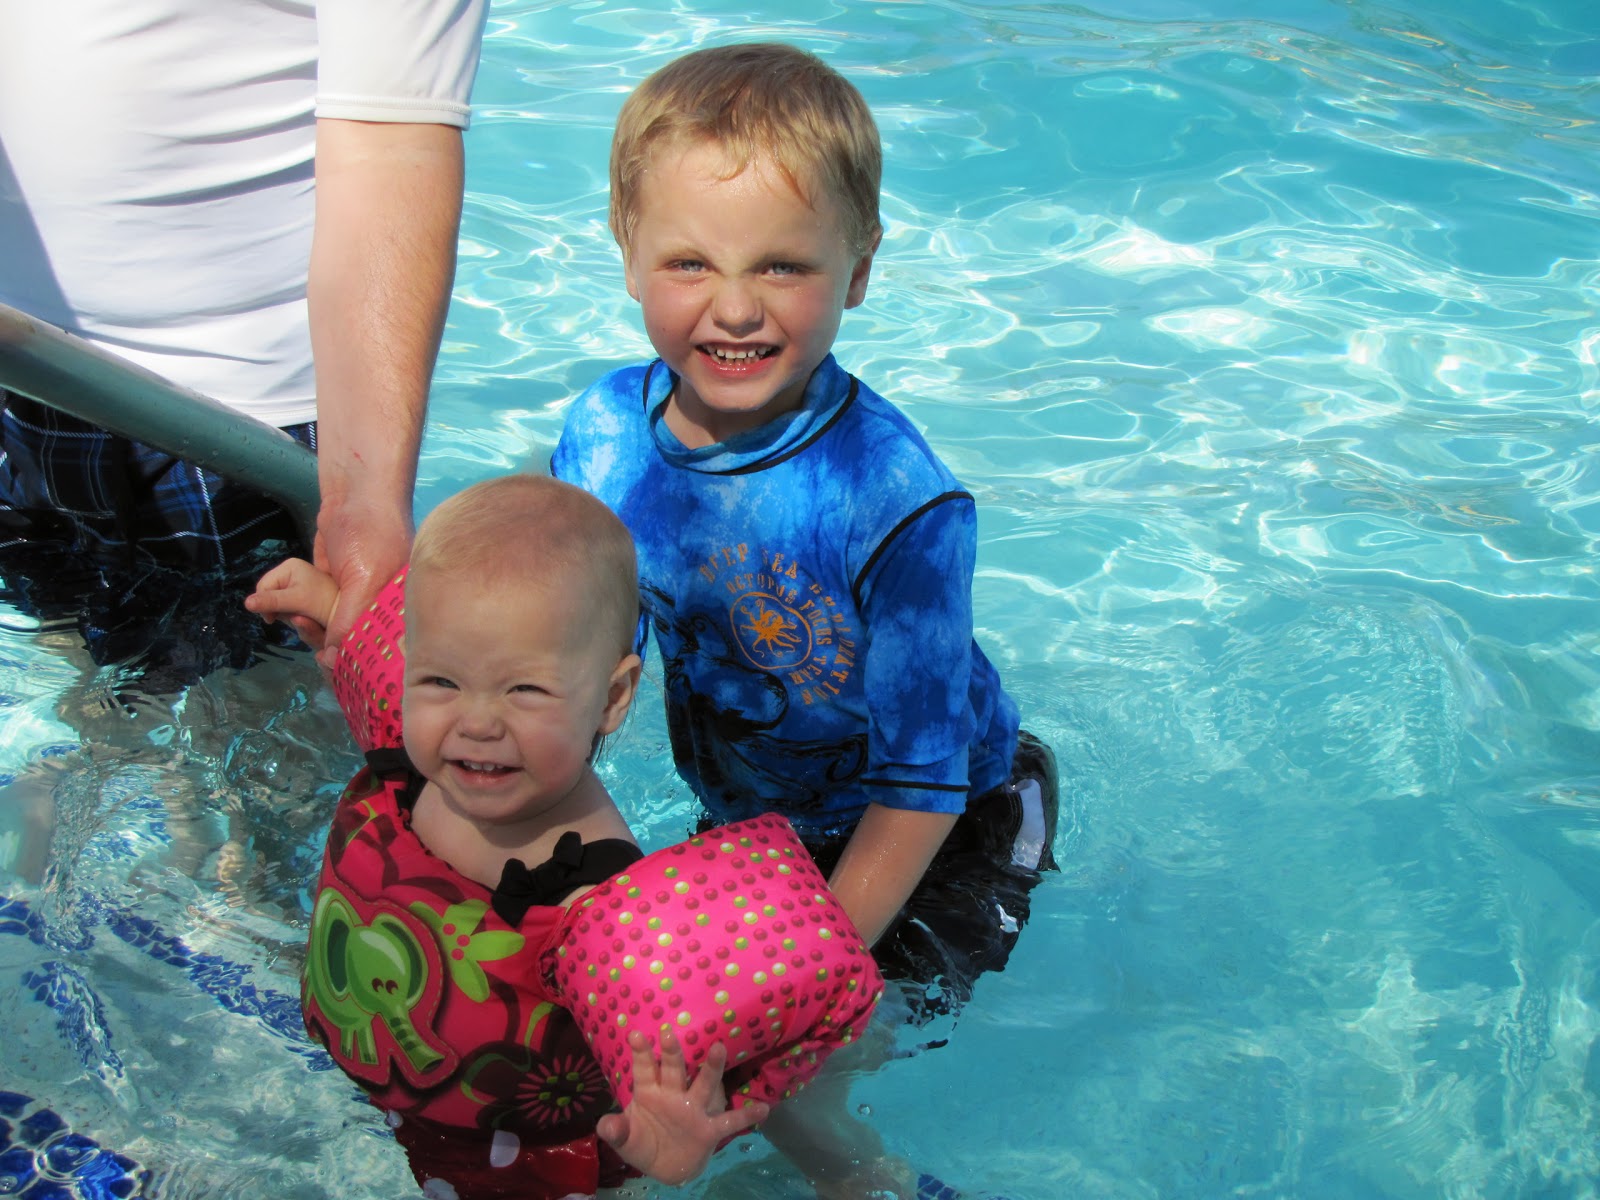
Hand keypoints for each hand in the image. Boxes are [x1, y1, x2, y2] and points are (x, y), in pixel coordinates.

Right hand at [244, 557, 339, 648]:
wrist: (353, 615)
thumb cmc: (323, 602)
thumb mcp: (295, 601)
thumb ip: (271, 602)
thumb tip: (246, 603)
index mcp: (289, 568)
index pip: (263, 586)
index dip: (263, 604)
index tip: (272, 620)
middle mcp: (294, 573)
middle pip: (271, 598)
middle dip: (280, 612)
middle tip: (296, 617)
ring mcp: (301, 586)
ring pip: (282, 608)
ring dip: (291, 619)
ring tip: (308, 619)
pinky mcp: (308, 598)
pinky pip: (294, 612)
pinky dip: (301, 621)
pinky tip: (312, 622)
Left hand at [310, 501, 409, 670]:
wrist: (354, 493)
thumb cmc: (372, 534)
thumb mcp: (362, 581)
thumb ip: (349, 620)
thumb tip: (334, 657)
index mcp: (397, 609)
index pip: (379, 645)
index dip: (359, 660)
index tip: (336, 670)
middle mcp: (380, 604)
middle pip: (355, 639)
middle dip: (332, 647)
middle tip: (316, 652)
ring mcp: (357, 593)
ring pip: (332, 625)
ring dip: (312, 629)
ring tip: (296, 623)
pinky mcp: (335, 583)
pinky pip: (317, 608)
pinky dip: (303, 613)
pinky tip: (290, 618)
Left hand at [596, 1029, 767, 1184]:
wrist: (666, 1166)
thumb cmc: (643, 1143)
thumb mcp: (626, 1141)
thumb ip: (616, 1131)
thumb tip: (605, 1125)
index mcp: (650, 1092)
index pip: (645, 1070)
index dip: (640, 1053)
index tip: (635, 1034)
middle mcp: (674, 1094)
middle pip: (674, 1070)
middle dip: (672, 1052)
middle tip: (668, 1033)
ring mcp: (694, 1109)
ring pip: (703, 1085)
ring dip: (710, 1068)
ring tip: (718, 1048)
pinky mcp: (709, 1129)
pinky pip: (729, 1121)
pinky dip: (746, 1116)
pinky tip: (764, 1109)